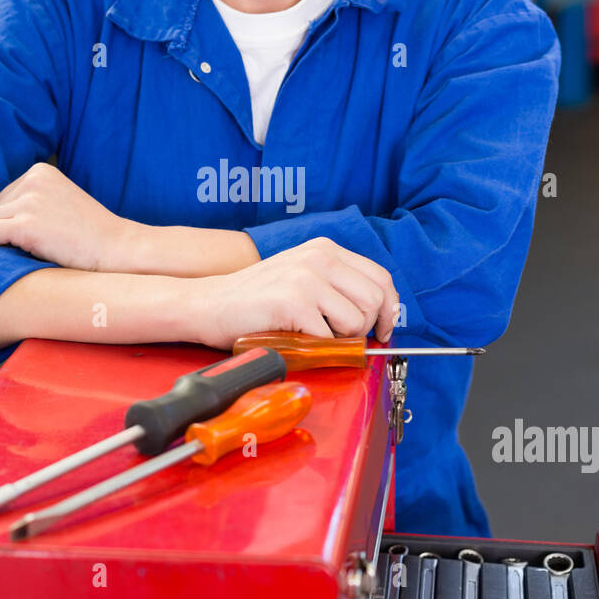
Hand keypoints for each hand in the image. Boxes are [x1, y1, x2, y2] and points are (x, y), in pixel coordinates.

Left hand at [0, 162, 141, 271]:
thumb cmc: (88, 233)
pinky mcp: (25, 225)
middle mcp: (32, 180)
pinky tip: (22, 255)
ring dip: (4, 243)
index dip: (16, 221)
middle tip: (42, 242)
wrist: (117, 248)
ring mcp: (29, 202)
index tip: (44, 231)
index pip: (3, 198)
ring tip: (36, 249)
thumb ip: (31, 199)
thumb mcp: (59, 201)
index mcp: (40, 171)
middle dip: (8, 230)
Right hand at [187, 237, 398, 348]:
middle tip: (346, 341)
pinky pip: (328, 338)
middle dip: (366, 329)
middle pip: (376, 300)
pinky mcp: (293, 301)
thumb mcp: (302, 279)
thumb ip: (336, 288)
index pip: (381, 278)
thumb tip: (378, 316)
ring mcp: (307, 278)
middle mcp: (320, 258)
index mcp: (326, 250)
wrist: (209, 304)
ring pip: (356, 321)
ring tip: (313, 336)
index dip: (389, 309)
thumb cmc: (256, 300)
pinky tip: (295, 339)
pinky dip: (315, 348)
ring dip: (340, 339)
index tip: (382, 329)